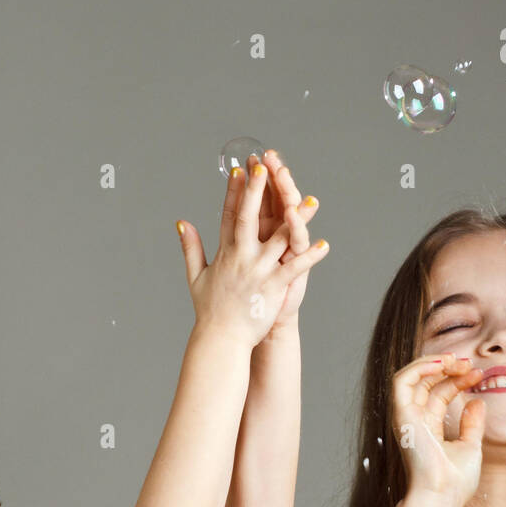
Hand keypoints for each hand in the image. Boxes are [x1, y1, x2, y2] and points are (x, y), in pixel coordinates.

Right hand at [177, 158, 326, 346]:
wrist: (221, 340)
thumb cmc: (210, 311)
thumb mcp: (195, 276)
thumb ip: (190, 247)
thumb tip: (182, 222)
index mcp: (225, 253)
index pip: (229, 215)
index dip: (234, 191)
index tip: (240, 169)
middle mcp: (241, 257)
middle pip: (249, 217)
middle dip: (257, 190)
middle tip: (264, 166)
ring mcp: (257, 270)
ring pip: (280, 238)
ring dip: (297, 218)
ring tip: (311, 199)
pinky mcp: (272, 286)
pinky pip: (294, 268)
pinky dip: (309, 257)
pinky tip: (323, 245)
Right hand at [392, 353, 486, 504]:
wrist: (441, 496)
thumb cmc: (454, 482)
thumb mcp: (470, 447)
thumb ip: (472, 424)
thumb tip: (478, 401)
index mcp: (428, 429)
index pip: (439, 394)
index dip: (458, 380)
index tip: (478, 374)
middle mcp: (415, 422)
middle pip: (427, 383)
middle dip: (448, 367)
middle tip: (470, 363)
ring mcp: (407, 418)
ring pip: (411, 377)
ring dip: (434, 363)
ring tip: (456, 360)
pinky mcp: (402, 416)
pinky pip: (401, 381)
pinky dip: (420, 366)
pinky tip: (442, 363)